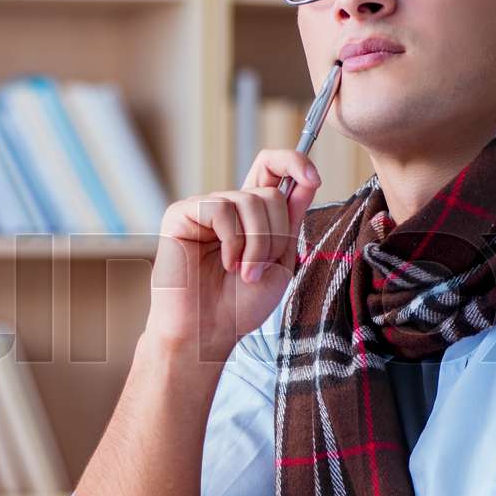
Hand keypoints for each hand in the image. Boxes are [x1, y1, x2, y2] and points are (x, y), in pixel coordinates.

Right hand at [145, 149, 320, 360]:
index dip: (294, 162)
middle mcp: (228, 207)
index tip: (313, 178)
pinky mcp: (181, 214)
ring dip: (255, 244)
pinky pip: (220, 209)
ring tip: (241, 272)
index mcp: (251, 216)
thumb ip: (290, 220)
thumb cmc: (240, 306)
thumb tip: (307, 178)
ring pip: (249, 201)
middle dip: (274, 234)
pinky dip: (231, 242)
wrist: (207, 333)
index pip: (272, 168)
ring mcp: (204, 208)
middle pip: (269, 192)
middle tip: (259, 268)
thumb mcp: (280, 261)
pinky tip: (223, 264)